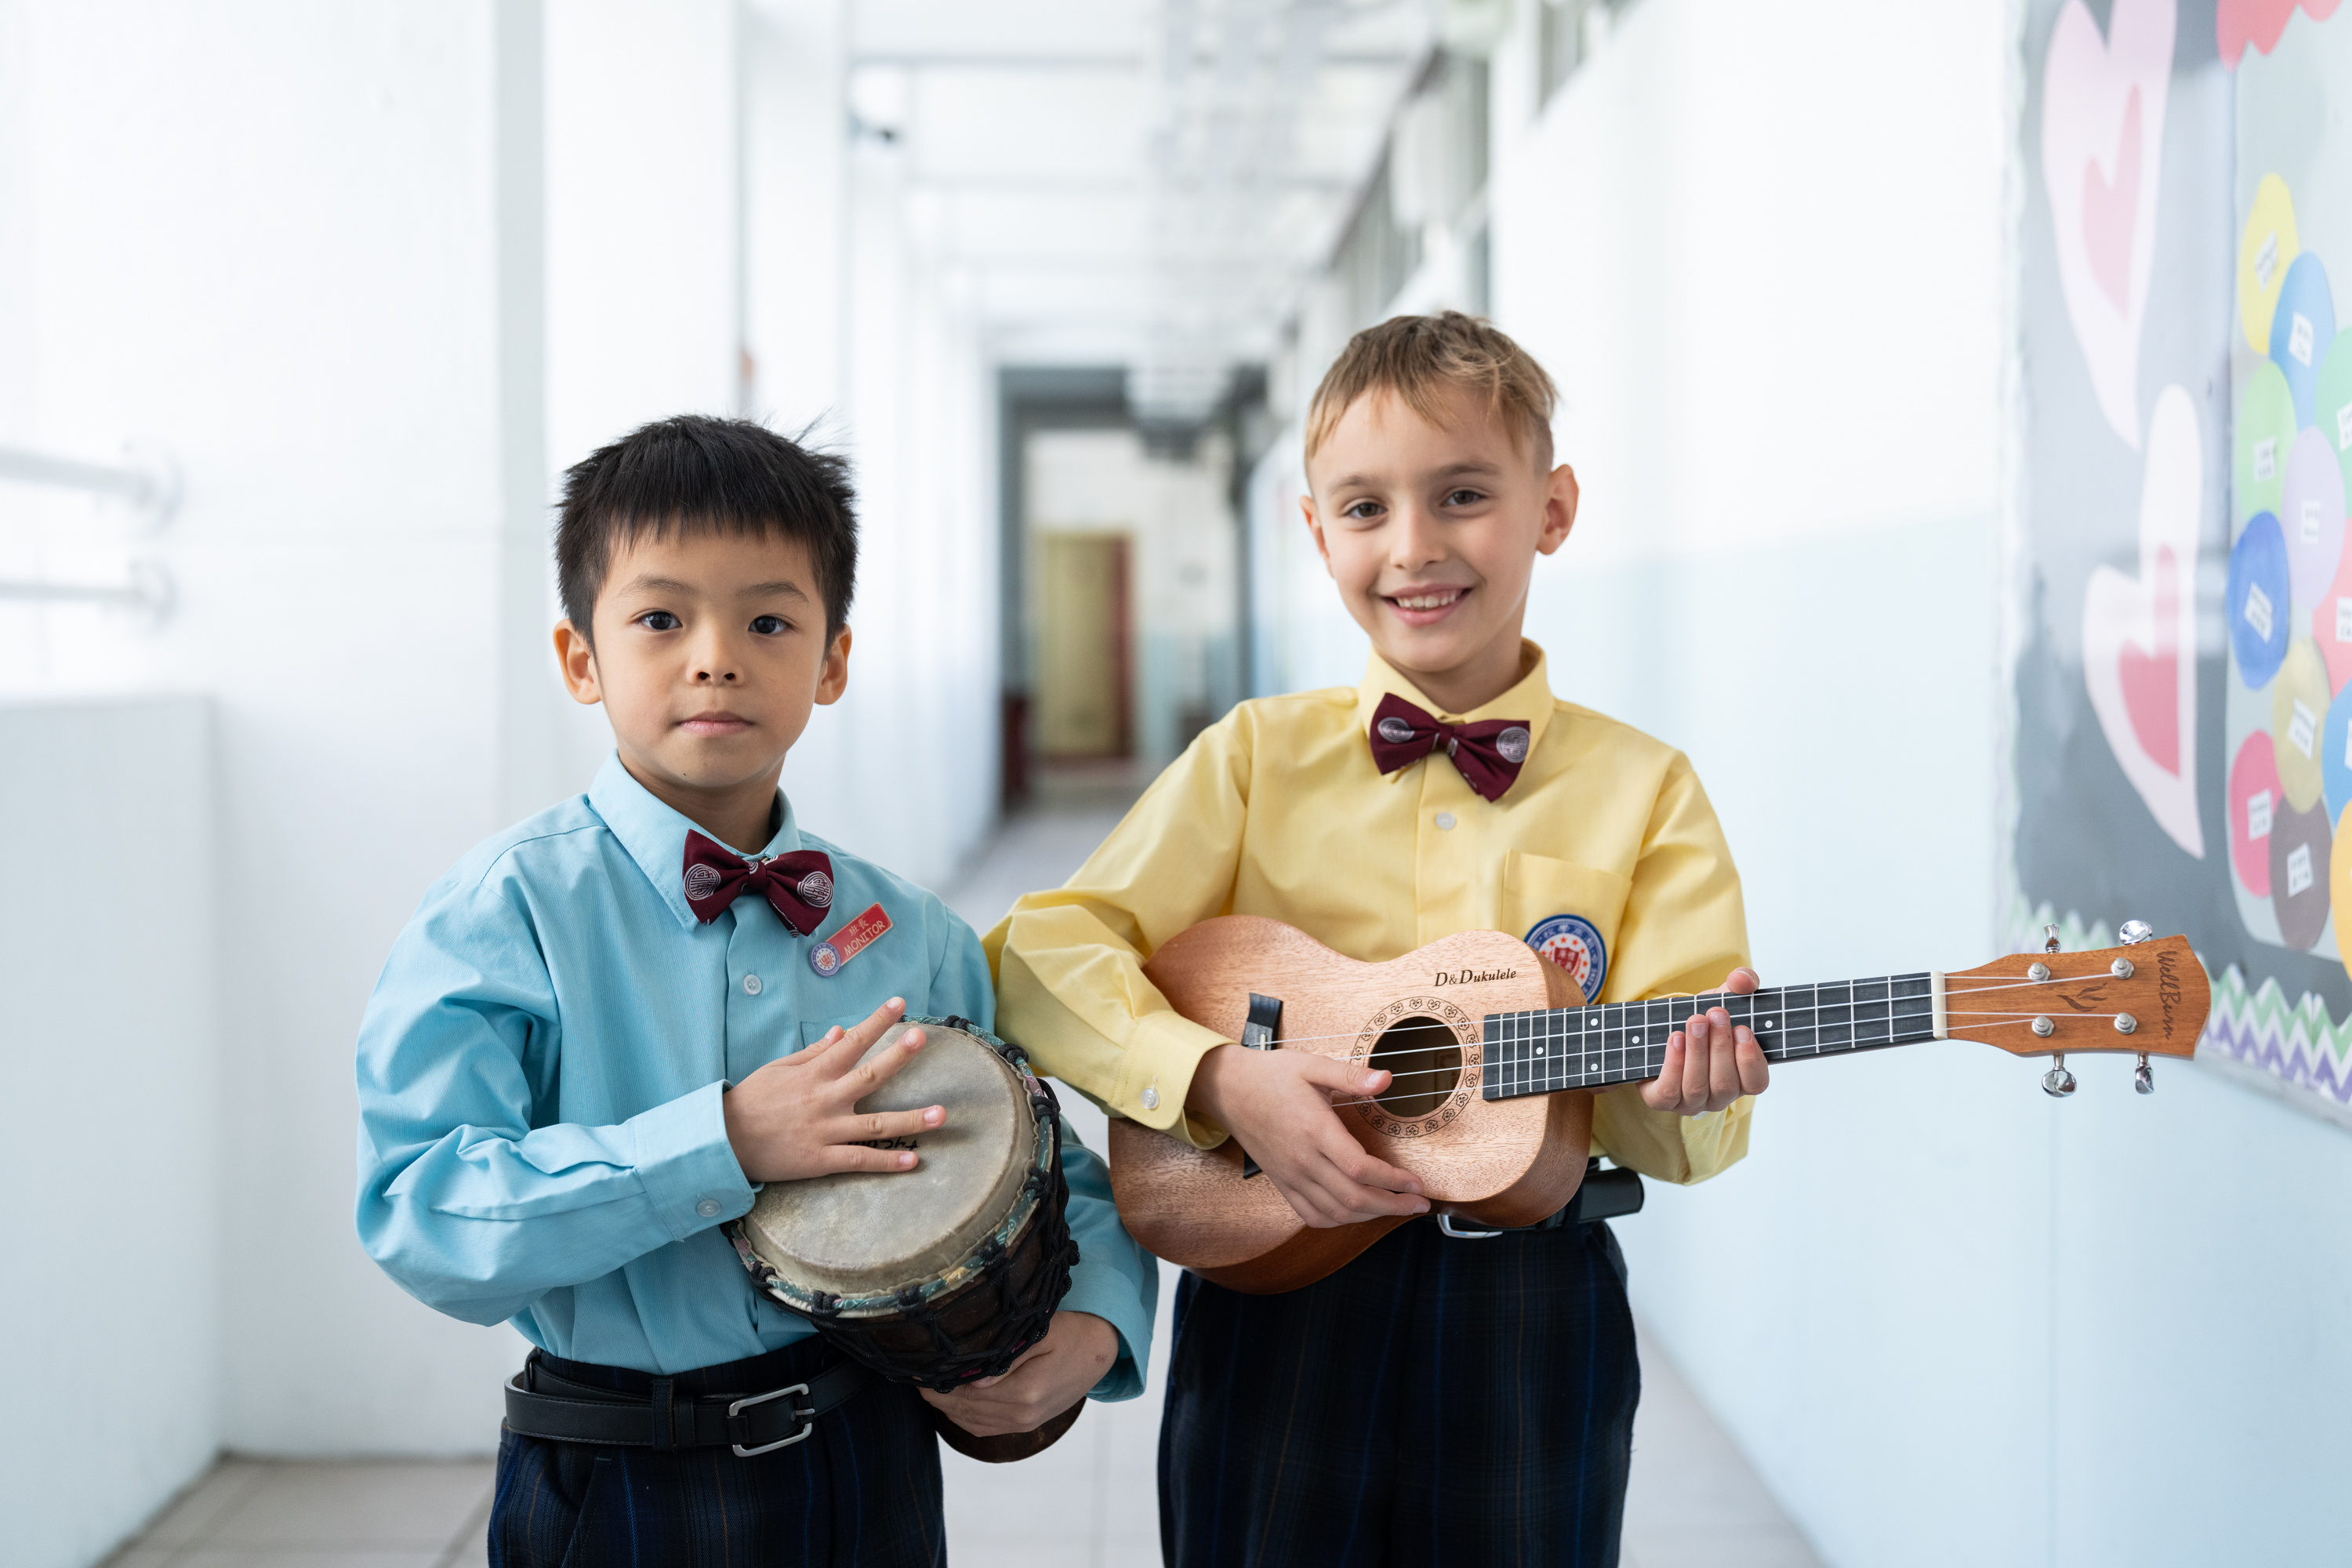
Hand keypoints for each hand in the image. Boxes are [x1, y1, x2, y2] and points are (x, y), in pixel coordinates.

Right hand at [722, 997, 944, 1182]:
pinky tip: (913, 1161)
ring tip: (942, 1114)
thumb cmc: (751, 1101)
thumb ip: (813, 1053)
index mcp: (814, 1073)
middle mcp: (824, 1099)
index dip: (876, 1021)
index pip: (851, 1041)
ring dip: (911, 1120)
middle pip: (869, 1075)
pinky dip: (887, 1163)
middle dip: (898, 1055)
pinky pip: (859, 1160)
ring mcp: (825, 1131)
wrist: (724, 1142)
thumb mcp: (778, 1069)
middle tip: (922, 1037)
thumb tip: (841, 1032)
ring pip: (876, 1125)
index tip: (900, 1003)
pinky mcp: (820, 1160)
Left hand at [919, 1311, 1117, 1436]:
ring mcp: (1022, 1424)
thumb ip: (1007, 1356)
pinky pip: (982, 1427)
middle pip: (962, 1408)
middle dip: (935, 1392)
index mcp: (1024, 1392)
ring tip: (925, 1382)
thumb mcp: (1042, 1333)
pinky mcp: (1023, 1425)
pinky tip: (949, 1398)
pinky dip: (961, 1415)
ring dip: (945, 1404)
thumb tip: (972, 1380)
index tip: (917, 1363)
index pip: (965, 1391)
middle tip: (912, 1371)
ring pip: (969, 1420)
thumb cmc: (1071, 1333)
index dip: (937, 1379)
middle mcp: (1021, 1415)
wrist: (1100, 1352)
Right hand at [1186, 1044, 1428, 1227]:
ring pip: (1336, 1212)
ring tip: (1395, 1208)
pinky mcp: (1283, 1183)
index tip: (1417, 1183)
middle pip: (1353, 1198)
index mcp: (1314, 1130)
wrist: (1228, 1090)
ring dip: (1370, 1216)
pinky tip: (1357, 1212)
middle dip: (1392, 1206)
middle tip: (1418, 1205)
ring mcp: (1291, 1176)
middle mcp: (1303, 1159)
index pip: (1360, 1169)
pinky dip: (1339, 1220)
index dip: (1394, 1181)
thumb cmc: (1271, 1076)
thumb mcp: (1312, 1065)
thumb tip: (1386, 1079)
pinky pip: (1312, 1215)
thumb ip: (1351, 1075)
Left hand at [1640, 967, 1770, 1114]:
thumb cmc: (1702, 1020)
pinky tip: (1676, 1038)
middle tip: (1716, 1014)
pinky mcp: (1663, 1100)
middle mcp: (1720, 1095)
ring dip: (1697, 1052)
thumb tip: (1742, 979)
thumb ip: (1740, 984)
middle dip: (1720, 1047)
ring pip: (1697, 1086)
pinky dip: (1674, 1064)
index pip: (1756, 1082)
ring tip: (1695, 1021)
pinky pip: (1669, 1091)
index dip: (1751, 1059)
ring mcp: (1691, 1101)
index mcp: (1742, 1077)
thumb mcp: (1723, 997)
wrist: (1663, 1029)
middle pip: (1725, 1082)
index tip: (1742, 1029)